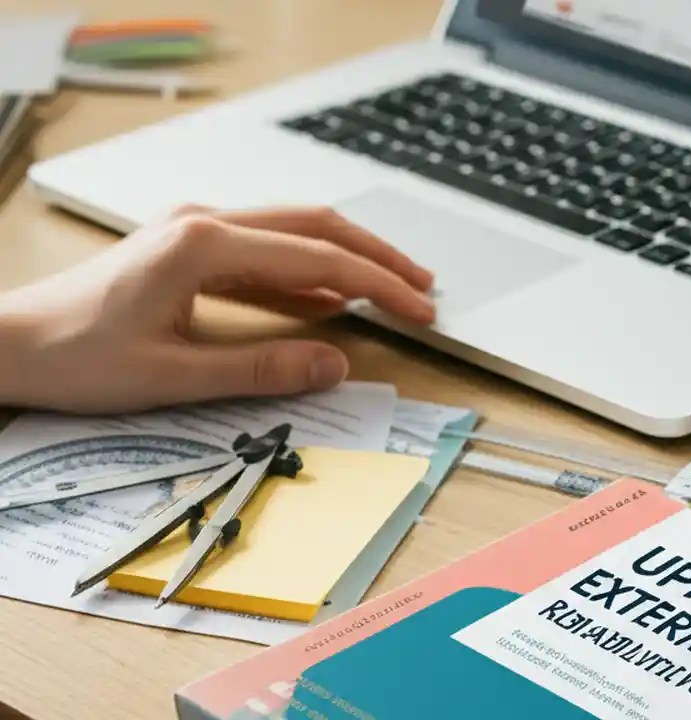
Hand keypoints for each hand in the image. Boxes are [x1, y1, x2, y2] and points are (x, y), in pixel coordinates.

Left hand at [0, 205, 434, 412]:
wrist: (10, 343)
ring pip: (295, 231)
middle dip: (378, 257)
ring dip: (347, 258)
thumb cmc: (75, 357)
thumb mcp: (175, 376)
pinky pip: (265, 251)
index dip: (379, 284)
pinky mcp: (188, 246)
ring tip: (394, 288)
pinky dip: (307, 272)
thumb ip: (263, 367)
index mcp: (203, 243)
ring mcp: (195, 229)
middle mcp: (204, 222)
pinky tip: (331, 298)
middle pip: (316, 225)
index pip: (319, 256)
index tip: (421, 309)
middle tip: (424, 288)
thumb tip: (335, 364)